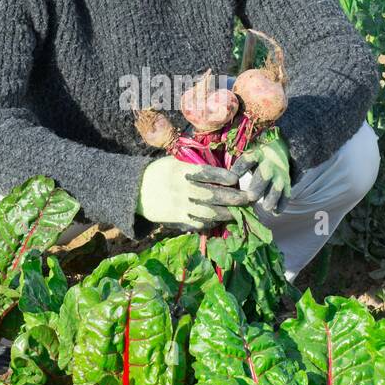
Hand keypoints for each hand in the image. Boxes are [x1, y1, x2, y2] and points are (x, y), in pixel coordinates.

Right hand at [136, 156, 252, 230]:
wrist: (135, 191)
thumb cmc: (159, 172)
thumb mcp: (174, 162)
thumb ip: (195, 165)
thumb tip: (221, 169)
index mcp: (181, 170)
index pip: (206, 173)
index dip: (223, 176)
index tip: (235, 179)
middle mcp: (182, 188)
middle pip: (213, 194)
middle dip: (234, 197)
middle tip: (249, 198)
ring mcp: (180, 205)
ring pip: (209, 212)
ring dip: (227, 213)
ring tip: (239, 212)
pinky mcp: (177, 218)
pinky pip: (199, 222)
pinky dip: (212, 222)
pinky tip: (221, 219)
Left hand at [229, 131, 290, 212]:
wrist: (277, 151)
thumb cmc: (253, 158)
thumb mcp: (246, 155)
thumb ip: (234, 165)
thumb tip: (215, 179)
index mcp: (256, 154)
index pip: (248, 160)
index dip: (240, 169)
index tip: (232, 179)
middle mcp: (269, 163)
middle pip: (265, 174)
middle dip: (259, 186)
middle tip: (250, 197)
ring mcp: (280, 173)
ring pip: (277, 185)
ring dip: (272, 196)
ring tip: (266, 208)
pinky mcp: (286, 182)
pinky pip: (286, 193)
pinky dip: (282, 203)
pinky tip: (276, 212)